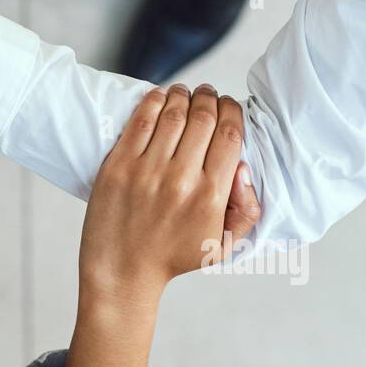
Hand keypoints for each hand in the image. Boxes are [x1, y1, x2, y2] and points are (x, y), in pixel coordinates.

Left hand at [80, 83, 256, 306]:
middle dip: (210, 98)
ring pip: (173, 114)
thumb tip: (243, 166)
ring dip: (183, 95)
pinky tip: (160, 98)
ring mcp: (146, 172)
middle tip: (207, 96)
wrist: (122, 273)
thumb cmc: (174, 258)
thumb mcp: (223, 245)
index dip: (233, 111)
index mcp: (211, 195)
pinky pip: (139, 121)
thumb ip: (247, 209)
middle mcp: (181, 180)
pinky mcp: (117, 167)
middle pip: (204, 117)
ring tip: (185, 94)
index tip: (228, 107)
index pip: (230, 134)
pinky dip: (153, 101)